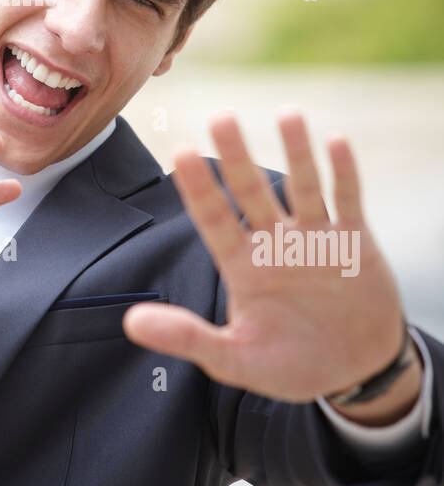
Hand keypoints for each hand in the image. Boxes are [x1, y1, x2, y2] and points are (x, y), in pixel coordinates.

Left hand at [123, 108, 414, 403]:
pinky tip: (336, 141)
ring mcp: (315, 239)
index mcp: (241, 266)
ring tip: (287, 113)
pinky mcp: (354, 243)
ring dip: (296, 151)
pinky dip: (343, 173)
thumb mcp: (235, 360)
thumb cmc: (290, 364)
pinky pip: (347, 200)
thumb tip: (130, 323)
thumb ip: (188, 338)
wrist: (355, 371)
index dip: (198, 187)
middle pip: (252, 191)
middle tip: (221, 116)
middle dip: (237, 157)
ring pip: (302, 186)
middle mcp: (274, 243)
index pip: (213, 218)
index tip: (180, 152)